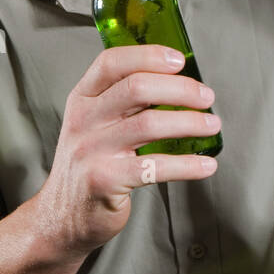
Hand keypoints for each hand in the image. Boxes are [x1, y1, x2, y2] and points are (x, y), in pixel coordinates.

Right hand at [33, 44, 220, 258]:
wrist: (62, 217)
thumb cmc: (90, 164)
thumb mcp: (94, 124)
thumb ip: (123, 101)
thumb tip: (178, 82)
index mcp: (82, 98)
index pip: (111, 62)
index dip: (148, 55)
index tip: (180, 60)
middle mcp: (83, 120)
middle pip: (137, 88)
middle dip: (181, 89)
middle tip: (206, 98)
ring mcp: (91, 151)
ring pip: (149, 124)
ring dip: (190, 123)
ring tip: (212, 125)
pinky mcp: (104, 181)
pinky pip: (154, 167)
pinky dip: (187, 165)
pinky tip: (205, 165)